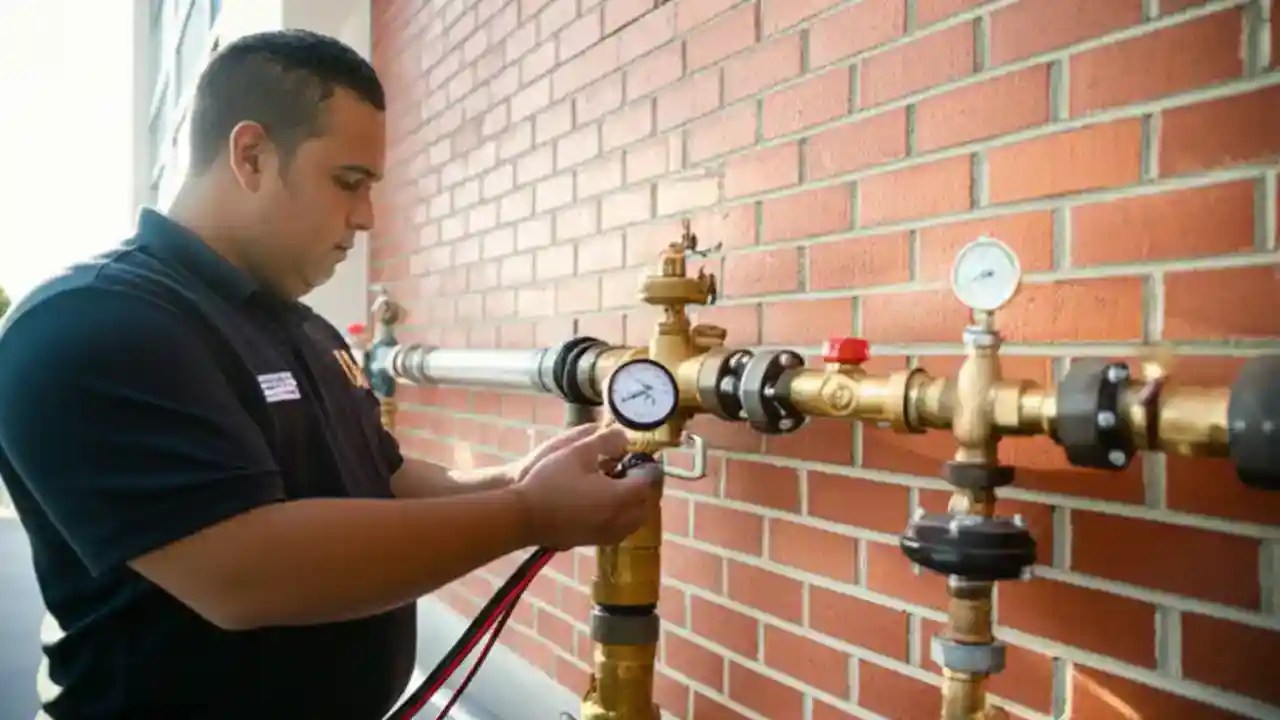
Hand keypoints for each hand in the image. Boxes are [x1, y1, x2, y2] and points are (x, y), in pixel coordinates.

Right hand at [512, 425, 660, 549]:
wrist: (523, 516)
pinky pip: (622, 528)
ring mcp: (608, 534)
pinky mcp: (595, 541)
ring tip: (621, 484)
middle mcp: (620, 520)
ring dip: (636, 501)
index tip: (640, 453)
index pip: (649, 481)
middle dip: (646, 485)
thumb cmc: (549, 481)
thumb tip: (624, 436)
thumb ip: (605, 441)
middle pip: (648, 503)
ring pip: (636, 519)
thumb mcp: (577, 452)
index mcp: (620, 497)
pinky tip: (607, 502)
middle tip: (634, 468)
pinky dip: (623, 514)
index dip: (648, 464)